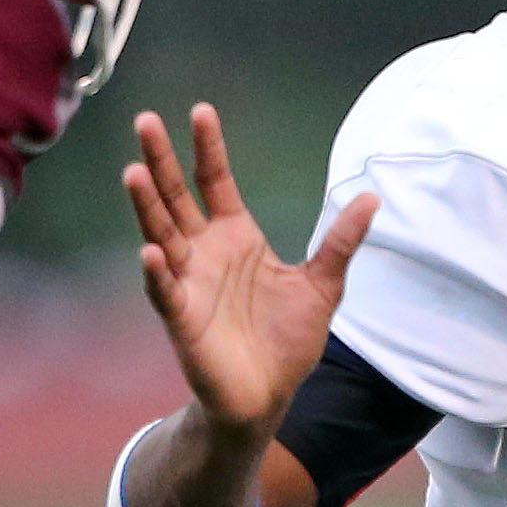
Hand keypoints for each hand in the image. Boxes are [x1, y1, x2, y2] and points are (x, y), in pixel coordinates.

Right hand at [124, 103, 375, 436]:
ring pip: (162, 235)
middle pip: (177, 197)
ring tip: (135, 172)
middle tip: (146, 121)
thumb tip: (371, 197)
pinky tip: (152, 253)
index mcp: (236, 237)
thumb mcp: (323, 286)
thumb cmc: (287, 341)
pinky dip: (158, 274)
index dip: (208, 148)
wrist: (269, 396)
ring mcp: (189, 283)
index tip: (200, 110)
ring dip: (148, 206)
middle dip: (161, 160)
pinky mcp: (182, 320)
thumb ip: (341, 242)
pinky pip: (166, 292)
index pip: (216, 181)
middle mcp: (205, 252)